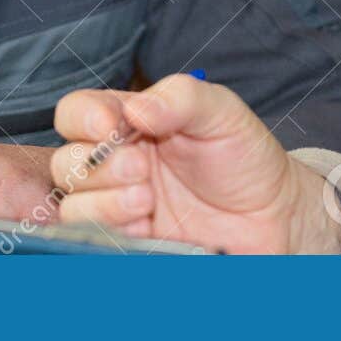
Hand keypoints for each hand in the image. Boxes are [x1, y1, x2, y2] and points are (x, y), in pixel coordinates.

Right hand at [51, 74, 340, 253]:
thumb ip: (180, 97)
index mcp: (131, 123)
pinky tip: (147, 226)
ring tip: (149, 200)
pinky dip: (113, 231)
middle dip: (99, 165)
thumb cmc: (245, 156)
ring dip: (104, 202)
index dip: (83, 118)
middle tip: (143, 168)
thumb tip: (135, 108)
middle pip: (66, 162)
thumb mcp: (221, 111)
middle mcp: (117, 163)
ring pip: (73, 205)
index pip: (77, 112)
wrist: (274, 216)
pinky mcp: (130, 243)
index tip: (111, 125)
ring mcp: (120, 206)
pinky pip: (93, 240)